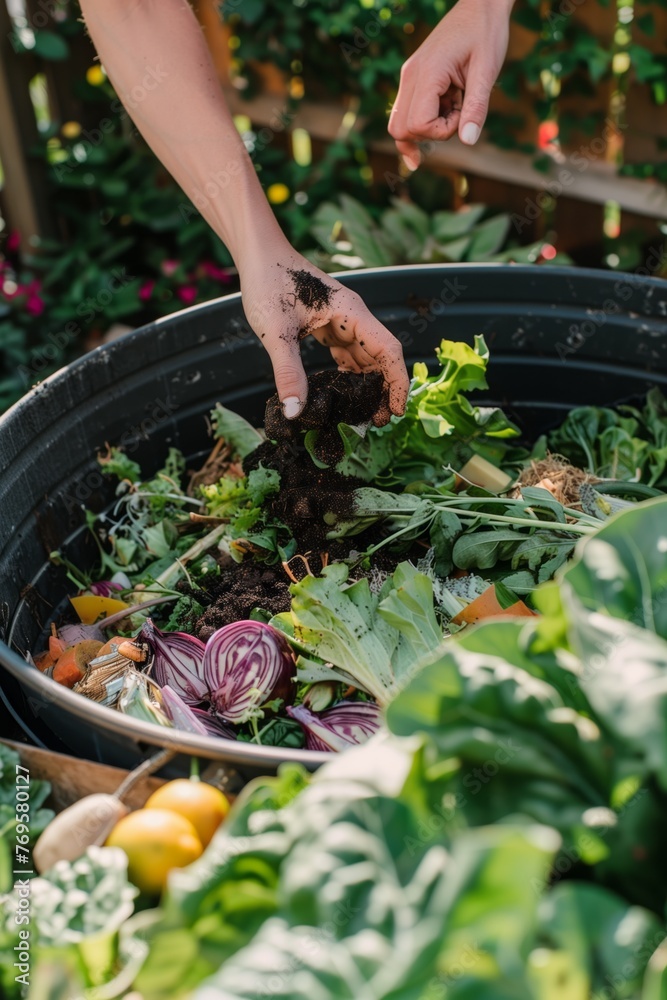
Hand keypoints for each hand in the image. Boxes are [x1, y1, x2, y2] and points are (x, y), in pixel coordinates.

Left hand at [239, 248, 409, 425]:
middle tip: (377, 422)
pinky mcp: (329, 325)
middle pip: (381, 357)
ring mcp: (342, 320)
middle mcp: (353, 316)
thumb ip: (288, 372)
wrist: (258, 254)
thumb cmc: (268, 282)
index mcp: (352, 313)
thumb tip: (295, 412)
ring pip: (366, 357)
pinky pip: (349, 353)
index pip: (388, 350)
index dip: (397, 382)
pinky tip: (345, 393)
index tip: (396, 411)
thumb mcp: (275, 332)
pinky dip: (351, 374)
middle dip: (384, 389)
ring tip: (363, 413)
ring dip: (368, 384)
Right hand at [389, 0, 512, 168]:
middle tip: (457, 113)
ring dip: (428, 127)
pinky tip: (438, 126)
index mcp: (427, 73)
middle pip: (401, 130)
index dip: (441, 131)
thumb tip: (468, 141)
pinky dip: (422, 123)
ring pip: (399, 125)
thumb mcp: (487, 71)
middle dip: (431, 134)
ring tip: (454, 105)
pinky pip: (405, 113)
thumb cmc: (486, 33)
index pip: (418, 124)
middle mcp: (410, 76)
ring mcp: (408, 77)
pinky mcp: (412, 78)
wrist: (479, 5)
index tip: (463, 113)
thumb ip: (477, 107)